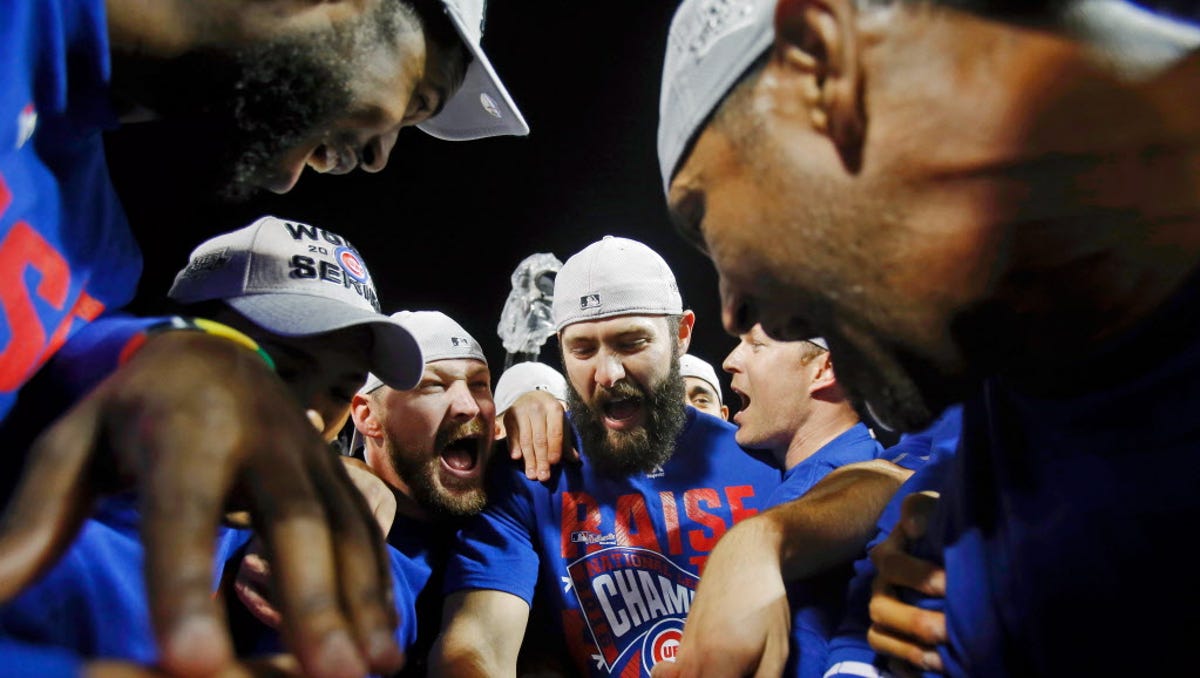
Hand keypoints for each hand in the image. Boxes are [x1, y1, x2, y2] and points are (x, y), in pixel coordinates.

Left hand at [0, 331, 402, 677]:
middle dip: (310, 599)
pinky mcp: (337, 473)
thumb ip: (36, 517)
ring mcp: (311, 453)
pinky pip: (367, 529)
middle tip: (326, 675)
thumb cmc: (130, 413)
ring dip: (360, 601)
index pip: (183, 511)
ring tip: (372, 669)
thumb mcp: (71, 445)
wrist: (213, 353)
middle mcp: (263, 436)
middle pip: (292, 520)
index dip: (186, 585)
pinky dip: (379, 587)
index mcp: (183, 427)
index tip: (190, 665)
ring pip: (343, 527)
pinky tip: (386, 641)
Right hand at [503, 390, 575, 480]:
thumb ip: (565, 442)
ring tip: (531, 475)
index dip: (555, 448)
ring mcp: (522, 410)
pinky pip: (512, 434)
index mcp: (554, 408)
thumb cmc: (548, 414)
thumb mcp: (560, 423)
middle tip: (543, 477)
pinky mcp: (509, 415)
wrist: (530, 396)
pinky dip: (514, 446)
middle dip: (541, 459)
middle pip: (540, 438)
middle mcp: (538, 408)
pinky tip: (516, 458)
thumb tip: (575, 459)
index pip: (555, 432)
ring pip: (526, 439)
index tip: (554, 463)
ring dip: (529, 459)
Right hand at [650, 516, 790, 677]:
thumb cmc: (765, 603)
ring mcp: (681, 651)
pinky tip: (712, 670)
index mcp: (717, 666)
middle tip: (743, 670)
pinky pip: (672, 674)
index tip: (752, 677)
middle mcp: (691, 662)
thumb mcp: (777, 650)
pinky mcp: (680, 642)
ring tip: (728, 669)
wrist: (741, 558)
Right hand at [868, 492, 945, 674]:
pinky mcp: (895, 637)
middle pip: (881, 608)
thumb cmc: (943, 529)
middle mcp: (881, 587)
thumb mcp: (935, 507)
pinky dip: (905, 667)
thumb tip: (914, 527)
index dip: (919, 576)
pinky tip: (929, 671)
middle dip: (917, 622)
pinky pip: (888, 658)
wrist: (953, 549)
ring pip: (879, 636)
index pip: (891, 566)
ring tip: (942, 659)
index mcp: (888, 556)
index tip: (950, 584)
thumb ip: (922, 508)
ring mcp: (885, 613)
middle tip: (950, 631)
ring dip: (909, 650)